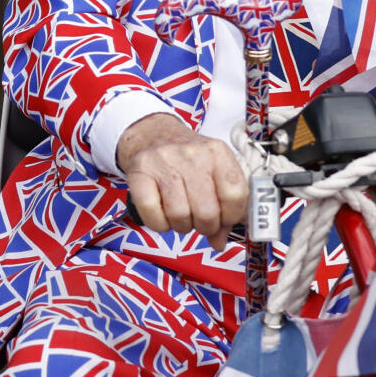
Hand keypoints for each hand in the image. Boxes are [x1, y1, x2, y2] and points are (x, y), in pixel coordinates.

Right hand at [119, 113, 248, 234]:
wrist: (152, 134)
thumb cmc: (187, 160)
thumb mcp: (214, 172)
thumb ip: (224, 205)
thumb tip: (219, 242)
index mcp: (218, 153)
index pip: (235, 195)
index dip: (231, 217)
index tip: (224, 220)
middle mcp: (192, 154)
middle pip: (207, 212)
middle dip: (205, 227)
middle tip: (200, 221)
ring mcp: (164, 162)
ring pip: (180, 216)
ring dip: (181, 226)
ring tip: (180, 215)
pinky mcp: (139, 172)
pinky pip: (153, 215)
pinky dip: (159, 224)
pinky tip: (162, 214)